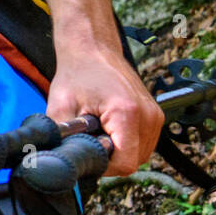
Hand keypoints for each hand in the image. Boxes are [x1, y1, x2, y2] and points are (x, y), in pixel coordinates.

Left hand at [46, 35, 164, 175]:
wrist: (93, 48)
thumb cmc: (77, 72)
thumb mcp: (60, 107)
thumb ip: (62, 138)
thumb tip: (60, 161)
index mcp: (127, 113)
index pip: (126, 164)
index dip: (104, 166)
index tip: (87, 155)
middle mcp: (148, 116)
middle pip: (135, 161)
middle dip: (110, 158)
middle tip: (90, 139)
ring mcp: (155, 115)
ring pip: (141, 154)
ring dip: (119, 150)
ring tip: (99, 130)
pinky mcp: (155, 115)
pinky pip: (143, 143)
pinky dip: (126, 142)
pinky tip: (109, 127)